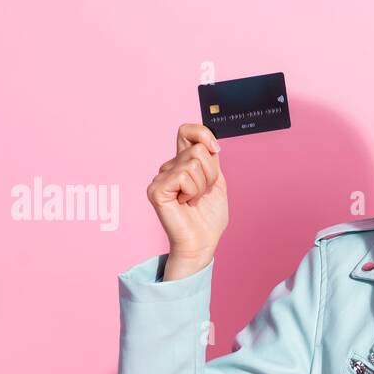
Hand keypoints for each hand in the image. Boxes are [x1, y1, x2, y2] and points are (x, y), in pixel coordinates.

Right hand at [146, 123, 227, 279]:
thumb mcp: (217, 182)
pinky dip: (192, 191)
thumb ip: (211, 159)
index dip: (202, 134)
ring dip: (203, 186)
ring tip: (194, 201)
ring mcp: (160, 178)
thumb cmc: (208, 218)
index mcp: (182, 163)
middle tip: (203, 193)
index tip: (215, 151)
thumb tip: (209, 142)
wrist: (202, 243)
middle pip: (197, 149)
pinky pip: (183, 176)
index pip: (187, 131)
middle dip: (211, 173)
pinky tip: (185, 204)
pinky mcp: (156, 190)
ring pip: (192, 163)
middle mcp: (168, 167)